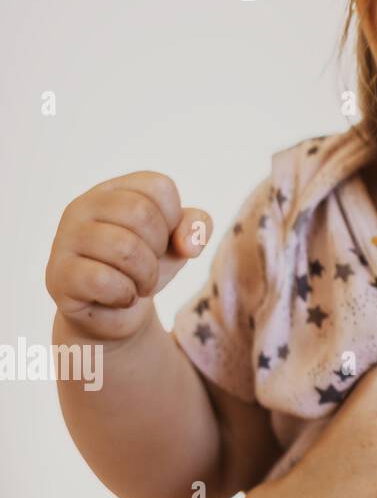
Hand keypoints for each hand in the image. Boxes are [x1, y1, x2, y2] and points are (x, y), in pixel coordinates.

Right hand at [46, 171, 210, 341]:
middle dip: (159, 248)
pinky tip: (121, 297)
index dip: (174, 218)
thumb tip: (188, 244)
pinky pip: (102, 280)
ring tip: (139, 283)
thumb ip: (197, 226)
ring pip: (124, 247)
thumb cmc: (145, 264)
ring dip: (146, 275)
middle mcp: (84, 206)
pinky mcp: (59, 274)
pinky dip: (125, 294)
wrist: (113, 311)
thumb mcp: (179, 240)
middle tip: (150, 264)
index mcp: (114, 190)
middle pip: (141, 213)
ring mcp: (66, 239)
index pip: (159, 186)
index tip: (163, 238)